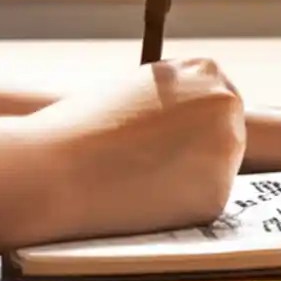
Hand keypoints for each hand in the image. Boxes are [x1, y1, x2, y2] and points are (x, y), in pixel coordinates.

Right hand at [19, 58, 244, 243]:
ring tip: (138, 177)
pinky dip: (179, 209)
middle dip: (197, 151)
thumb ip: (172, 101)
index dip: (190, 125)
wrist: (53, 167)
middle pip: (225, 135)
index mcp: (206, 71)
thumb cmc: (81, 128)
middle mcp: (227, 105)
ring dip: (187, 180)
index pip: (217, 102)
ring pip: (216, 172)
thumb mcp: (136, 90)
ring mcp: (227, 150)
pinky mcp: (217, 195)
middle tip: (152, 164)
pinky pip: (204, 205)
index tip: (167, 138)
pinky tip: (143, 200)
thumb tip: (189, 124)